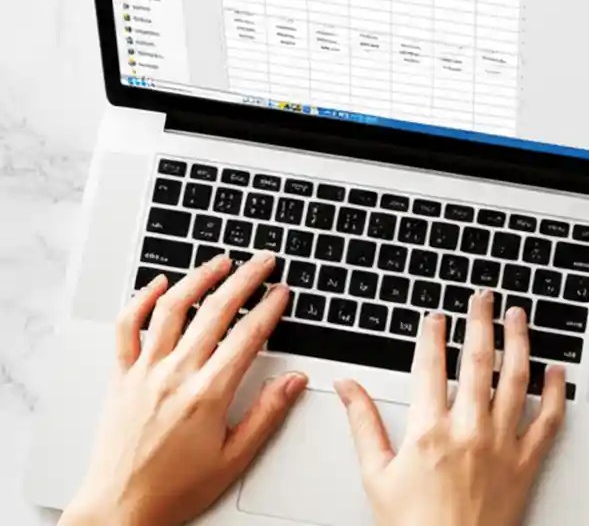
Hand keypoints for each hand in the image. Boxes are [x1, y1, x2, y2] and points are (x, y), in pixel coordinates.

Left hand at [61, 252, 306, 525]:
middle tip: (263, 262)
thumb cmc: (174, 489)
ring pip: (172, 308)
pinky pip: (127, 327)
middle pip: (215, 310)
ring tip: (220, 262)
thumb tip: (293, 380)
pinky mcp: (121, 377)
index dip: (270, 308)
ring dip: (199, 278)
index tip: (282, 291)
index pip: (248, 336)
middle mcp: (175, 375)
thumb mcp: (234, 457)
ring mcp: (144, 371)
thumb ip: (266, 414)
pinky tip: (159, 284)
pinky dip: (141, 299)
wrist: (120, 507)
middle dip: (245, 279)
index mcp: (208, 394)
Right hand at [336, 290, 566, 525]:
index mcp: (428, 431)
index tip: (436, 316)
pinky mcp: (526, 463)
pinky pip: (548, 420)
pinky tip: (557, 370)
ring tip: (518, 316)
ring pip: (516, 379)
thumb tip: (347, 387)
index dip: (433, 335)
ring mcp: (501, 444)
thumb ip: (364, 425)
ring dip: (519, 341)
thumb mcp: (376, 476)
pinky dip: (557, 392)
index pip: (430, 366)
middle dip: (480, 321)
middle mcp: (468, 431)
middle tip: (483, 298)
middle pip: (477, 361)